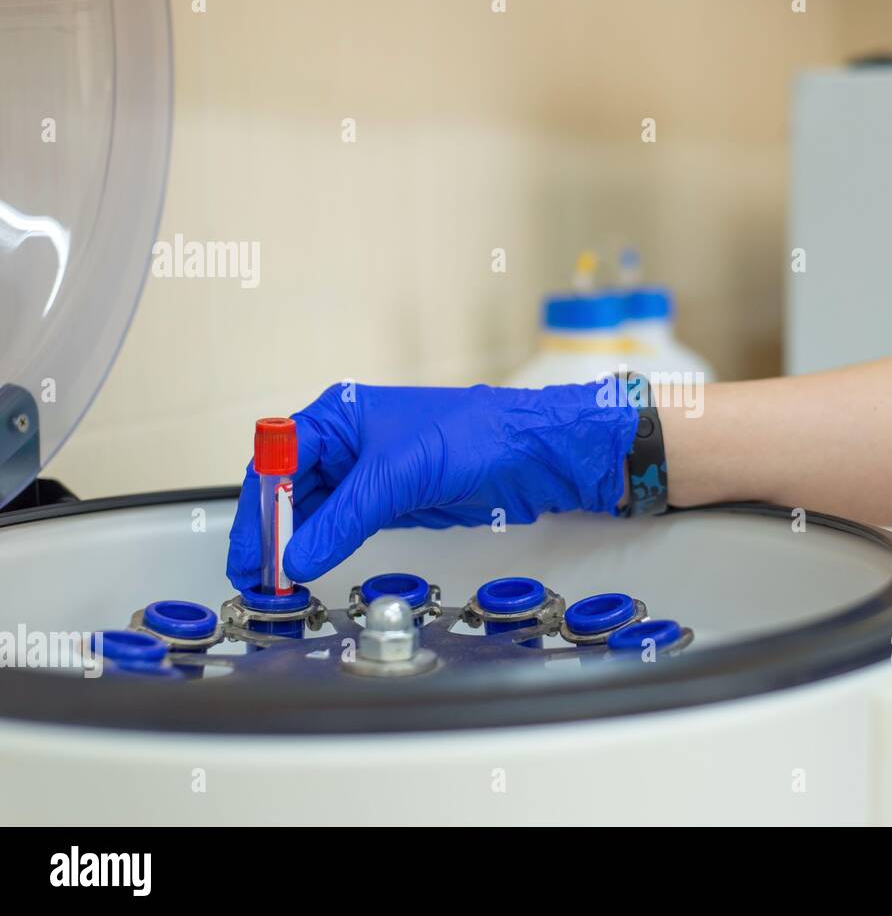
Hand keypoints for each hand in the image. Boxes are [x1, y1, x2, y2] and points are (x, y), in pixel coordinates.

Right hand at [225, 381, 635, 588]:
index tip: (251, 549)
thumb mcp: (399, 474)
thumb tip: (298, 556)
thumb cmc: (475, 435)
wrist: (531, 455)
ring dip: (294, 546)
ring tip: (278, 583)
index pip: (276, 460)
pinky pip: (342, 527)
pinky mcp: (389, 503)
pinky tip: (311, 569)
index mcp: (339, 415)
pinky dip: (323, 548)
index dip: (257, 506)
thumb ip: (345, 518)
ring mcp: (367, 476)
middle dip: (269, 532)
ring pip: (313, 513)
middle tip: (257, 577)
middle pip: (287, 490)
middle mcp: (346, 443)